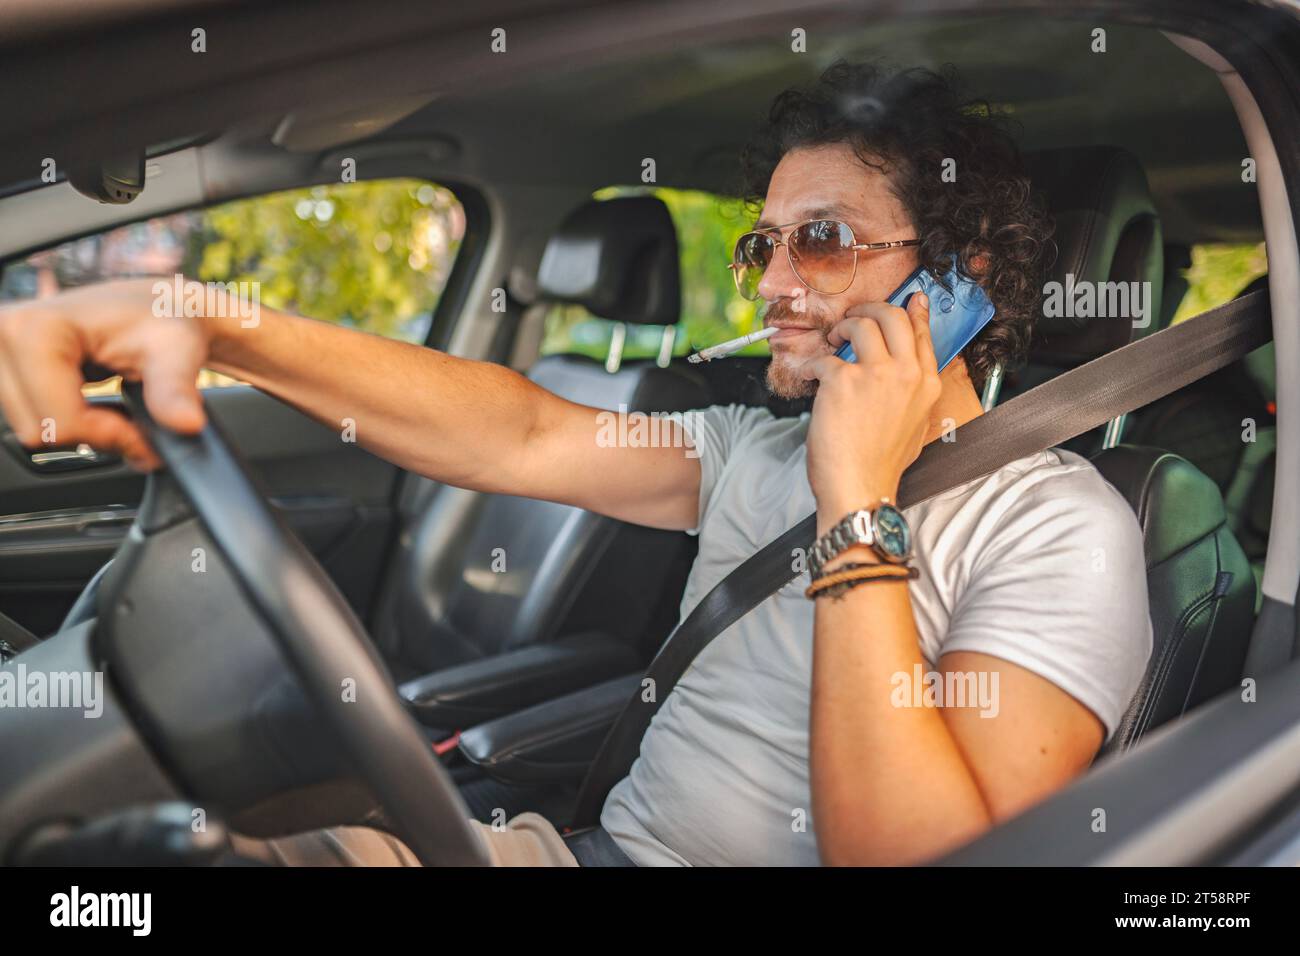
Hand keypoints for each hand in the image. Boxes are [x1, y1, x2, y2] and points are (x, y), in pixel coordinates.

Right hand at [0, 278, 211, 469]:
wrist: (159, 305)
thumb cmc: (166, 319)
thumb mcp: (177, 352)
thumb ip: (175, 390)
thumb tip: (188, 424)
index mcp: (35, 327)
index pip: (58, 422)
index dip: (108, 436)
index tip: (144, 430)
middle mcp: (4, 334)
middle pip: (40, 430)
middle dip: (93, 434)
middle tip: (132, 417)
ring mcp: (0, 351)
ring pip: (34, 430)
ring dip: (81, 429)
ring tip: (114, 407)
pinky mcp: (5, 366)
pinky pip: (32, 418)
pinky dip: (68, 420)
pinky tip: (92, 402)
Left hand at [801, 292, 940, 531]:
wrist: (859, 488)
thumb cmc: (881, 463)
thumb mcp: (914, 424)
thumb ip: (913, 391)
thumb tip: (906, 369)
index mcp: (927, 384)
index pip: (922, 333)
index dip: (913, 311)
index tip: (908, 299)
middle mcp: (906, 374)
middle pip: (892, 316)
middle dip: (870, 310)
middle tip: (855, 319)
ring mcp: (875, 375)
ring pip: (860, 325)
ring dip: (843, 328)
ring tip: (834, 342)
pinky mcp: (843, 382)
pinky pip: (824, 359)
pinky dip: (813, 366)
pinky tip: (812, 379)